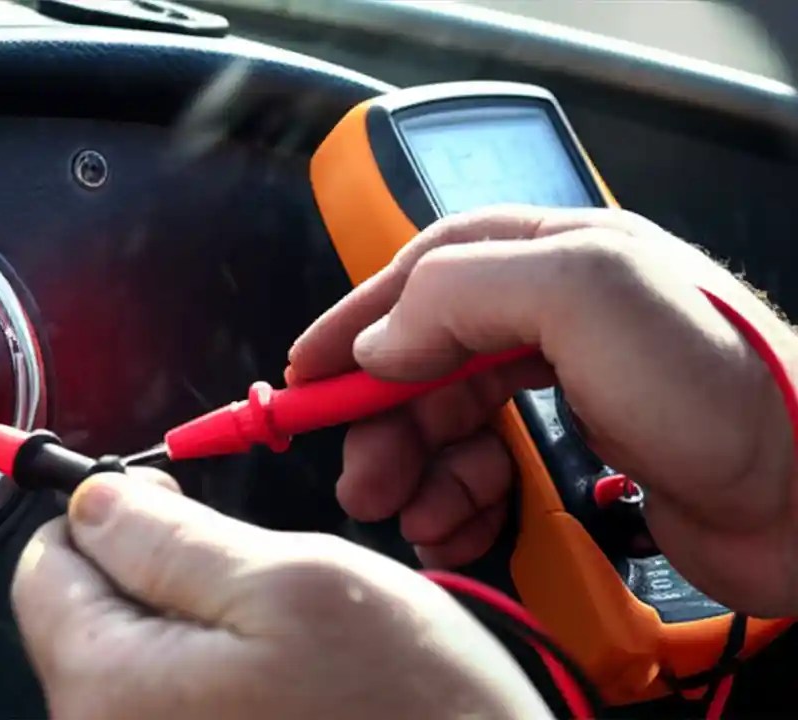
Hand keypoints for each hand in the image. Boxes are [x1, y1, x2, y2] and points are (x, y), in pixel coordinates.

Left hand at [12, 470, 551, 718]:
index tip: (172, 504)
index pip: (45, 568)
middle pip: (85, 614)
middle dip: (158, 571)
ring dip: (198, 619)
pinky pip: (174, 696)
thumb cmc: (407, 709)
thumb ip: (169, 538)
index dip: (109, 515)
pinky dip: (217, 667)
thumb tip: (89, 499)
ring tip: (279, 635)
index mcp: (109, 690)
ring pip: (137, 652)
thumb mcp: (291, 583)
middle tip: (250, 572)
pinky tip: (282, 678)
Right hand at [288, 205, 797, 615]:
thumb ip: (463, 294)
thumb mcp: (584, 298)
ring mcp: (566, 383)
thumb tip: (380, 339)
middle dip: (383, 424)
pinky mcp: (579, 449)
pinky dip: (460, 504)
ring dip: (419, 475)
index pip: (423, 273)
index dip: (354, 325)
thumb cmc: (725, 389)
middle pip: (424, 360)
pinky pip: (485, 472)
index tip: (303, 377)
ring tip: (419, 518)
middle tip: (363, 482)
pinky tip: (462, 528)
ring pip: (448, 424)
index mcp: (553, 254)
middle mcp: (553, 313)